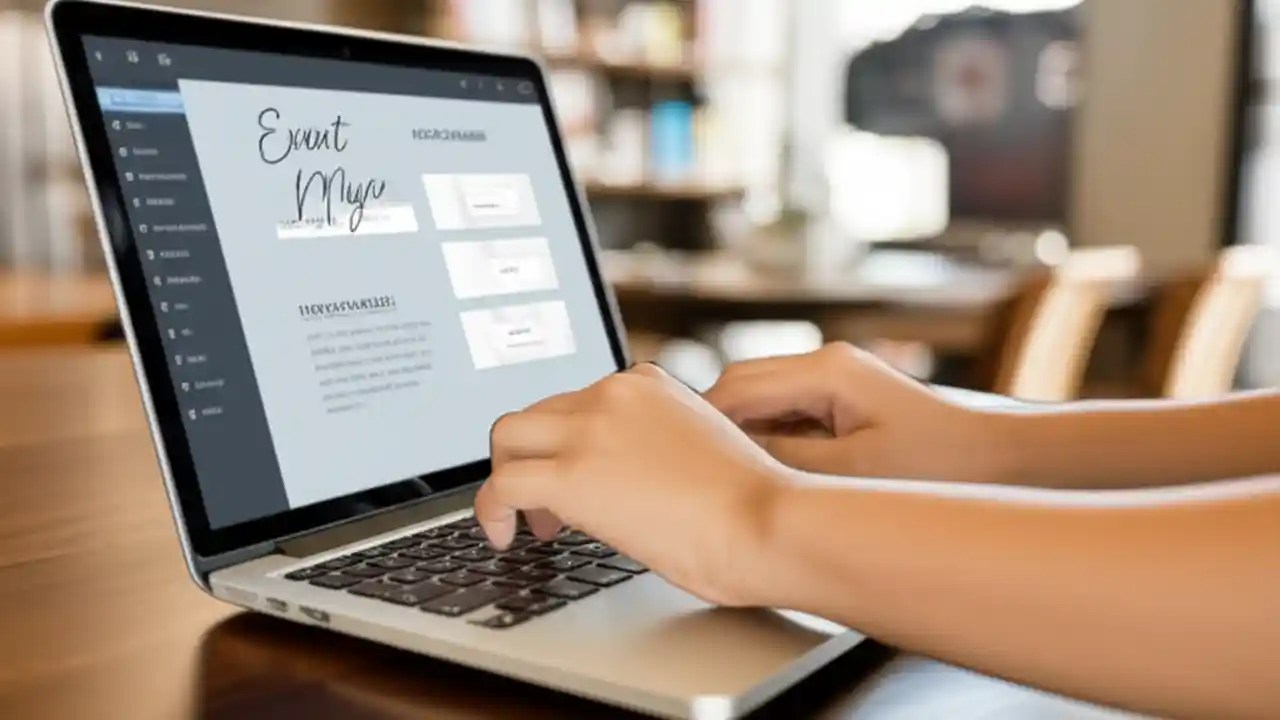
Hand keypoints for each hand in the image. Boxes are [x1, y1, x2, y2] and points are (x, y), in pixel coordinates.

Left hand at [474, 364, 789, 605]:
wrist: (765, 522)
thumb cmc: (751, 506)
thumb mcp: (699, 449)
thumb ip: (655, 446)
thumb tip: (625, 480)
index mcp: (648, 383)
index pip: (578, 399)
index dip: (566, 442)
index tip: (573, 475)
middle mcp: (614, 394)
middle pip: (537, 413)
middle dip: (536, 456)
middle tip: (549, 505)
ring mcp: (589, 430)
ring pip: (507, 437)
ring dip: (509, 476)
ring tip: (531, 522)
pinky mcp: (571, 475)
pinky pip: (501, 484)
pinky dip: (491, 511)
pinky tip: (506, 537)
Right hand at [704, 343, 1005, 483]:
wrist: (1002, 458)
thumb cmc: (938, 465)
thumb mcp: (852, 472)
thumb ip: (782, 459)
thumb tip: (723, 459)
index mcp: (826, 370)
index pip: (735, 386)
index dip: (697, 424)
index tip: (672, 459)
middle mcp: (826, 364)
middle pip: (742, 387)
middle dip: (713, 429)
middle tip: (689, 473)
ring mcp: (835, 379)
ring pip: (761, 402)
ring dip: (742, 436)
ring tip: (724, 479)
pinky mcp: (844, 400)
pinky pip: (788, 414)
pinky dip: (770, 440)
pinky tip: (765, 475)